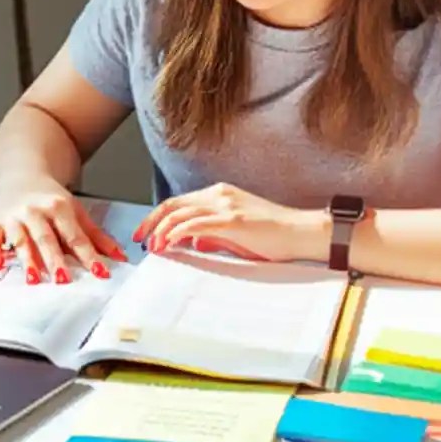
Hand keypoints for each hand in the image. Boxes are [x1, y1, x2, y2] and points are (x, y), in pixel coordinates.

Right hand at [0, 175, 126, 283]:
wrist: (22, 174)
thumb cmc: (50, 200)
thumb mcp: (75, 212)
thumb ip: (96, 236)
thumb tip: (120, 258)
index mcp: (59, 207)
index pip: (75, 235)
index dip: (88, 255)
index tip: (100, 272)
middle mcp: (35, 210)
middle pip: (47, 238)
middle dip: (54, 259)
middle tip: (63, 279)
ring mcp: (14, 216)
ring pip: (21, 240)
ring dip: (27, 259)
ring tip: (33, 279)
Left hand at [133, 183, 325, 262]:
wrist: (301, 233)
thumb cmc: (274, 236)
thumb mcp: (236, 234)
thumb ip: (212, 234)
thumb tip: (192, 242)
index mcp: (219, 194)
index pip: (179, 203)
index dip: (157, 218)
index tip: (146, 233)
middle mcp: (219, 194)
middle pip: (172, 204)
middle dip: (151, 222)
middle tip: (139, 239)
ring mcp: (225, 205)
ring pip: (179, 213)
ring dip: (161, 231)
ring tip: (153, 247)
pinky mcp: (232, 220)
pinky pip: (194, 224)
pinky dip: (176, 234)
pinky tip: (168, 245)